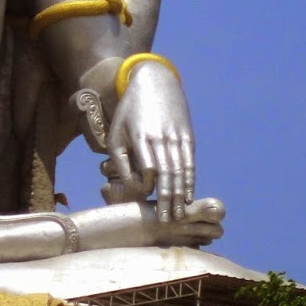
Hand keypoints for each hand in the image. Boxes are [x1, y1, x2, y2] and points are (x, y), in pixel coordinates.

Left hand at [103, 59, 194, 223]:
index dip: (147, 185)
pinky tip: (188, 197)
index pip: (148, 168)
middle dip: (166, 200)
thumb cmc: (129, 114)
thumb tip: (138, 186)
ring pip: (181, 172)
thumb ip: (122, 162)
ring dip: (180, 196)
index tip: (145, 198)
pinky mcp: (188, 137)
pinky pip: (189, 164)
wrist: (155, 83)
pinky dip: (189, 182)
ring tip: (178, 216)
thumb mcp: (117, 134)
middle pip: (167, 174)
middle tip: (165, 222)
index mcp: (141, 136)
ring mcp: (177, 137)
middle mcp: (162, 137)